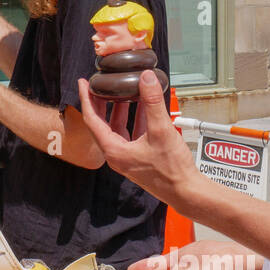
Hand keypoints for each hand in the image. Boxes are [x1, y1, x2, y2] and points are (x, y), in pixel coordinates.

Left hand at [76, 71, 198, 206]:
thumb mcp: (161, 130)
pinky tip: (143, 107)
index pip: (92, 120)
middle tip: (99, 85)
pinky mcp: (138, 157)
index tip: (84, 84)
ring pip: (117, 128)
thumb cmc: (172, 170)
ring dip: (119, 109)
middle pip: (101, 123)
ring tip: (122, 91)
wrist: (186, 191)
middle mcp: (117, 155)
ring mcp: (127, 157)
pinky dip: (134, 119)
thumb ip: (153, 102)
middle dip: (101, 103)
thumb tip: (146, 78)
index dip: (86, 99)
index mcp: (114, 151)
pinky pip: (131, 133)